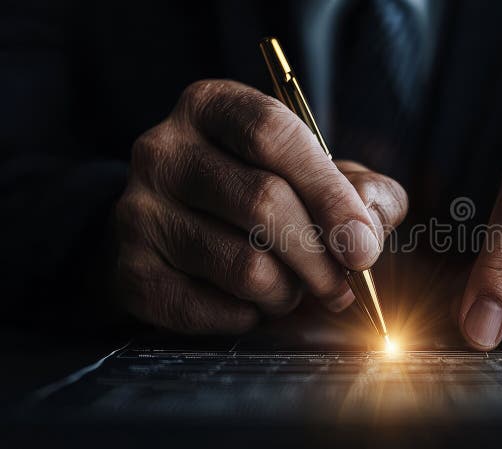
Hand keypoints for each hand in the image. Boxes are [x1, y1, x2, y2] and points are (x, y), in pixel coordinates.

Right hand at [110, 80, 406, 332]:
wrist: (173, 227)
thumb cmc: (262, 191)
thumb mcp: (317, 172)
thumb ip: (361, 190)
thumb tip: (367, 232)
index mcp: (213, 107)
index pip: (273, 135)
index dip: (329, 194)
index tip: (362, 246)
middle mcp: (164, 150)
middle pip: (263, 203)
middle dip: (320, 258)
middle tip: (342, 286)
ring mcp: (137, 210)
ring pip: (243, 266)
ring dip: (287, 292)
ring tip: (291, 288)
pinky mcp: (129, 271)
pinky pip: (209, 309)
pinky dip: (248, 316)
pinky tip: (252, 302)